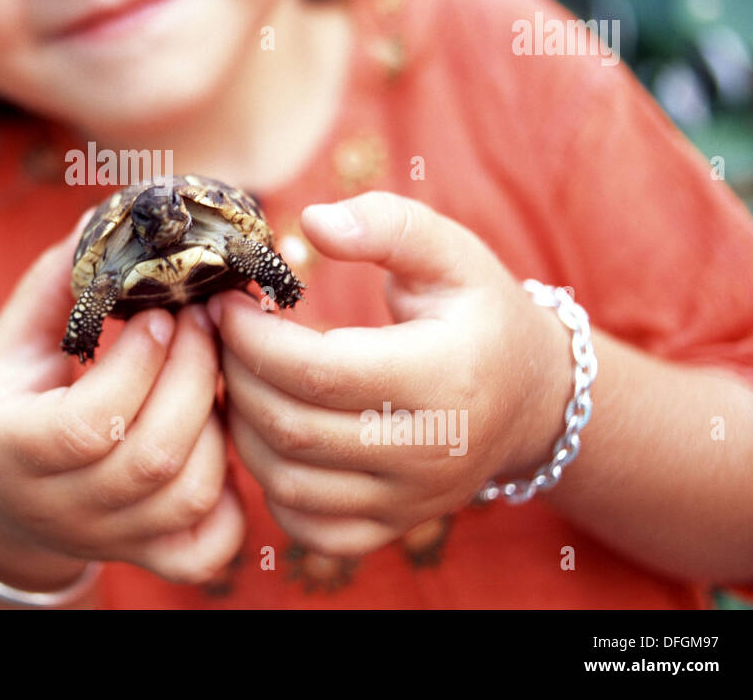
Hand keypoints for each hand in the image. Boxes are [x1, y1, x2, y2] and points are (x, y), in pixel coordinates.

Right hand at [0, 209, 245, 588]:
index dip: (138, 367)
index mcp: (11, 449)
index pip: (87, 425)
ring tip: (216, 372)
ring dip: (219, 426)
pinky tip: (219, 444)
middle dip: (195, 378)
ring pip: (190, 499)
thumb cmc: (2, 408)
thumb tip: (105, 220)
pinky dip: (232, 500)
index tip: (162, 314)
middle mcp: (58, 507)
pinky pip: (208, 548)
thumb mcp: (5, 346)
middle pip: (152, 459)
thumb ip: (52, 289)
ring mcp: (107, 539)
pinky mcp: (146, 555)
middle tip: (207, 322)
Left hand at [207, 191, 567, 558]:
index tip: (227, 304)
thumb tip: (312, 223)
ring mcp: (412, 500)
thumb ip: (385, 224)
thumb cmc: (479, 311)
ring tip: (235, 376)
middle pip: (293, 429)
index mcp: (445, 377)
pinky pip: (312, 529)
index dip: (254, 339)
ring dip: (241, 429)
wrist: (532, 396)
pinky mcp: (395, 525)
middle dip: (236, 376)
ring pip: (289, 483)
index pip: (320, 371)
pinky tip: (265, 436)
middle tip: (219, 336)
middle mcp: (431, 452)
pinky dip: (271, 490)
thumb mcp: (450, 250)